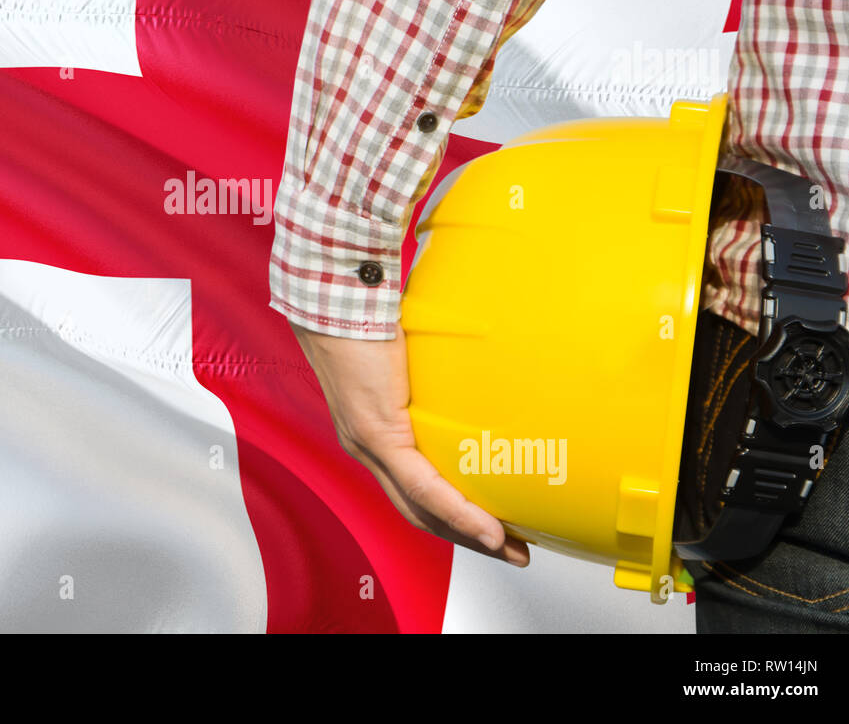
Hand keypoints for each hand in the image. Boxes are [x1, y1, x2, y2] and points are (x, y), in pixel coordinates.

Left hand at [291, 321, 528, 566]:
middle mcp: (367, 448)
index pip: (412, 491)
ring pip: (421, 509)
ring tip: (510, 548)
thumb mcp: (409, 356)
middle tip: (511, 550)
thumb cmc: (367, 315)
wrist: (337, 299)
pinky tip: (488, 529)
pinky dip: (457, 512)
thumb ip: (433, 373)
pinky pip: (421, 484)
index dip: (451, 516)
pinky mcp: (377, 433)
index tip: (490, 528)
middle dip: (467, 538)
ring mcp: (369, 444)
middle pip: (418, 512)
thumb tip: (477, 363)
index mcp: (374, 434)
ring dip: (469, 535)